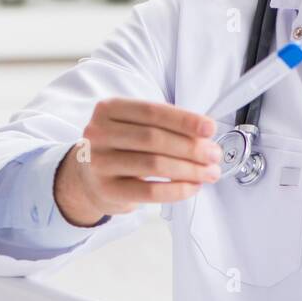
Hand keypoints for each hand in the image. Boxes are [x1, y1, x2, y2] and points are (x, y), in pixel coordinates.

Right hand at [55, 98, 221, 226]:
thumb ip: (164, 125)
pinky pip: (149, 192)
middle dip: (191, 147)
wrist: (88, 178)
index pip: (152, 111)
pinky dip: (177, 190)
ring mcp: (99, 163)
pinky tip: (192, 187)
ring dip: (189, 169)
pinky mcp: (106, 190)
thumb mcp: (133, 126)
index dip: (183, 119)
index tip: (209, 128)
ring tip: (209, 172)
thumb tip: (205, 136)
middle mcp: (99, 133)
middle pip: (154, 138)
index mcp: (109, 109)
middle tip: (214, 155)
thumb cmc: (120, 147)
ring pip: (154, 165)